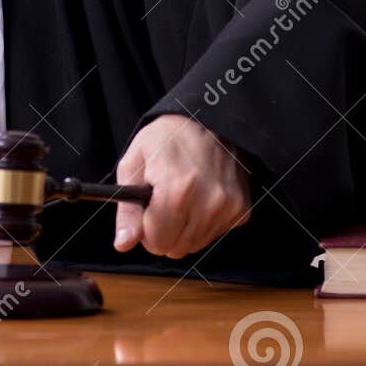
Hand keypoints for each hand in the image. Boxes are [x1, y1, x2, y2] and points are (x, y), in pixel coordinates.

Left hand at [112, 115, 251, 259]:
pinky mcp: (241, 208)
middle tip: (162, 206)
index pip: (157, 241)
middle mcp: (208, 200)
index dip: (145, 231)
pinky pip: (214, 233)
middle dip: (164, 232)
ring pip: (195, 245)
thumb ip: (127, 209)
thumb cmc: (168, 137)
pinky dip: (204, 222)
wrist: (210, 117)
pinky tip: (201, 197)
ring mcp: (228, 206)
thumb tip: (124, 244)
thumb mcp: (134, 163)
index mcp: (176, 188)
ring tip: (183, 198)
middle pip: (176, 248)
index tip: (146, 215)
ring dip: (184, 229)